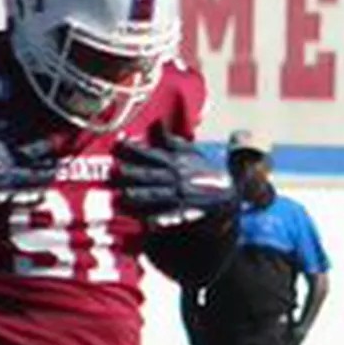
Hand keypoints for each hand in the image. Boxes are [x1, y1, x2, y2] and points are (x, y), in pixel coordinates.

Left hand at [114, 128, 236, 228]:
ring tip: (125, 196)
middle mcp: (177, 178)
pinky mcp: (185, 213)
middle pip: (151, 174)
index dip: (134, 149)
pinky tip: (147, 221)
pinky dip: (159, 219)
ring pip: (158, 195)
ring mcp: (181, 196)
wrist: (227, 195)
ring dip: (142, 195)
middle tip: (116, 171)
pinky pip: (170, 216)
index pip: (152, 154)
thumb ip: (171, 141)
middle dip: (134, 173)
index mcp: (177, 162)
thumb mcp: (191, 153)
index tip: (118, 145)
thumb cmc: (205, 173)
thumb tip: (157, 123)